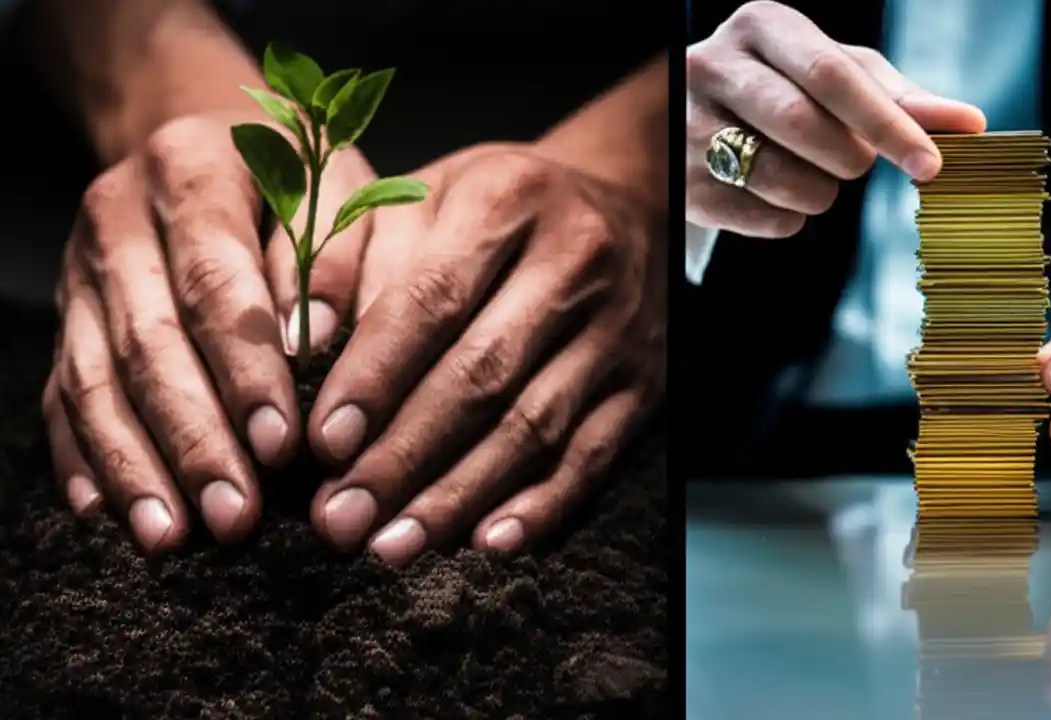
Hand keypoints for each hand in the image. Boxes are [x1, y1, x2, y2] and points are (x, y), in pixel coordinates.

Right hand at [42, 112, 377, 552]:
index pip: (214, 279)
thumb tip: (321, 346)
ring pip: (93, 378)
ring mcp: (80, 274)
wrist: (202, 138)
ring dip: (135, 465)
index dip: (245, 368)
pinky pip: (61, 395)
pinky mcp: (67, 318)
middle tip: (237, 517)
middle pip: (149, 342)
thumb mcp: (336, 185)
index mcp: (190, 172)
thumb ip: (336, 256)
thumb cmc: (294, 177)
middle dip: (193, 438)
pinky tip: (107, 515)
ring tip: (171, 537)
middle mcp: (117, 220)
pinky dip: (84, 457)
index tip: (283, 446)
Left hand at [304, 144, 665, 563]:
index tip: (323, 444)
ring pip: (535, 426)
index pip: (432, 299)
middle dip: (405, 456)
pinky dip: (541, 506)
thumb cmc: (498, 203)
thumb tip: (298, 342)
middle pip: (483, 374)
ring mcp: (618, 330)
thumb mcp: (423, 193)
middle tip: (340, 518)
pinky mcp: (642, 384)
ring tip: (393, 545)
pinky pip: (592, 455)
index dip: (376, 377)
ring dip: (460, 495)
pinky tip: (487, 543)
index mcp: (508, 201)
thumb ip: (353, 255)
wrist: (625, 201)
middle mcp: (575, 263)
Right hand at [685, 0, 984, 236]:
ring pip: (779, 177)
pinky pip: (758, 217)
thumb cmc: (782, 86)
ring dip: (818, 193)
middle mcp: (713, 65)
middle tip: (856, 164)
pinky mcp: (679, 182)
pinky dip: (786, 218)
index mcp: (761, 25)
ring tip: (814, 179)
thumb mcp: (837, 74)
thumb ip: (899, 96)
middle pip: (802, 124)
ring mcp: (686, 126)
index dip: (886, 123)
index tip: (929, 163)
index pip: (832, 74)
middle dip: (848, 157)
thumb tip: (968, 124)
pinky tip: (777, 196)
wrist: (690, 117)